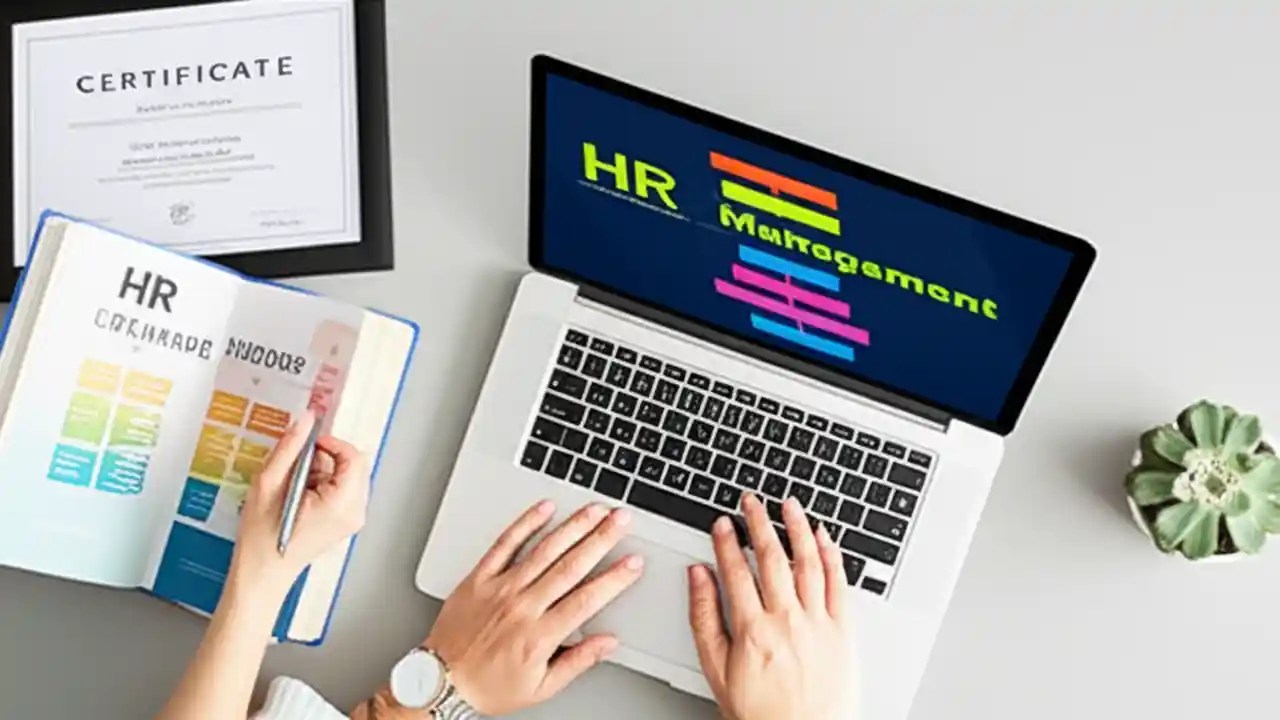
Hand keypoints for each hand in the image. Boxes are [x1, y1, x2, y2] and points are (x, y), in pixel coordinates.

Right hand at [230, 410, 369, 598]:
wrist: (262, 573)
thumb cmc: (262, 538)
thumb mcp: (268, 484)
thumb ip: (289, 448)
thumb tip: (305, 421)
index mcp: (341, 504)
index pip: (354, 456)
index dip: (331, 443)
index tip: (309, 444)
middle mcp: (354, 512)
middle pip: (353, 464)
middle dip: (325, 459)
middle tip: (297, 469)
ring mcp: (352, 519)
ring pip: (347, 475)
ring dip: (322, 472)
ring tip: (294, 488)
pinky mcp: (345, 521)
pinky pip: (342, 489)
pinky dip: (323, 485)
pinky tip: (299, 497)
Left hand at [423, 501, 644, 715]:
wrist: (440, 683)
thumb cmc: (489, 687)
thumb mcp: (541, 687)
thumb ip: (578, 662)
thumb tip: (608, 643)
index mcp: (540, 635)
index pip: (587, 599)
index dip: (614, 578)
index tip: (633, 563)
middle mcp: (522, 607)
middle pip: (571, 566)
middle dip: (602, 539)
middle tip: (622, 520)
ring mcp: (500, 588)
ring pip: (544, 550)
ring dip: (573, 526)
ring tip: (595, 510)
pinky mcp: (479, 578)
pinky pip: (504, 545)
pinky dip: (525, 524)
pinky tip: (544, 508)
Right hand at [689, 494, 854, 719]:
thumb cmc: (760, 714)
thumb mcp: (717, 670)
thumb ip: (704, 619)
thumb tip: (698, 578)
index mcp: (753, 629)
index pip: (737, 571)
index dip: (726, 542)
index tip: (721, 523)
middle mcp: (787, 620)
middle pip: (772, 558)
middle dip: (759, 523)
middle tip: (751, 501)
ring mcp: (818, 623)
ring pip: (808, 562)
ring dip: (797, 527)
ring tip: (788, 505)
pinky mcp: (842, 631)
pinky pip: (838, 583)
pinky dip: (831, 555)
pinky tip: (824, 537)